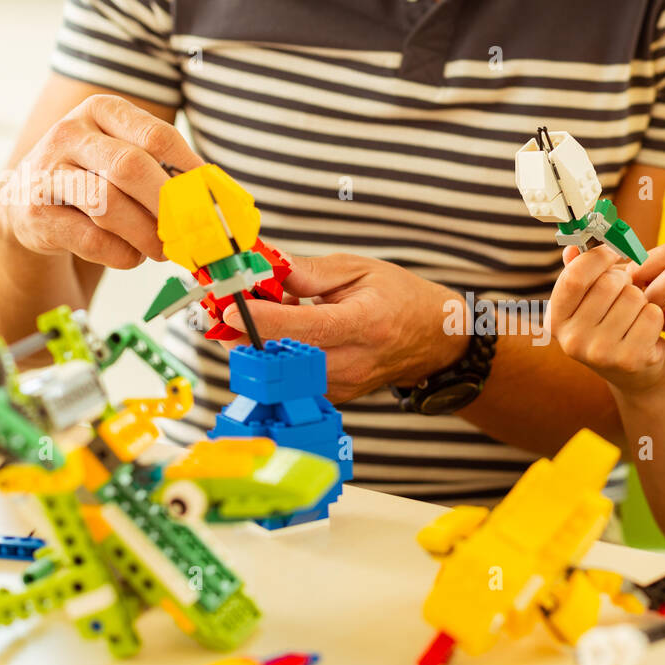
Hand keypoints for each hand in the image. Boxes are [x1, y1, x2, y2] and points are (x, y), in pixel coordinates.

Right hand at [0, 94, 201, 267]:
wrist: (28, 203)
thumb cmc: (94, 178)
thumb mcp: (126, 156)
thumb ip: (166, 169)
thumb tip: (219, 199)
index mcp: (102, 111)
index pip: (157, 136)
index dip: (191, 172)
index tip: (213, 200)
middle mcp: (70, 133)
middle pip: (132, 167)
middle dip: (167, 205)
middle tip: (188, 230)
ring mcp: (47, 172)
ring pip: (109, 205)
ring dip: (146, 235)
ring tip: (160, 248)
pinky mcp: (35, 213)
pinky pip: (92, 239)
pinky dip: (121, 254)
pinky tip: (129, 253)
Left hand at [220, 253, 468, 402]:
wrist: (435, 338)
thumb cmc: (399, 297)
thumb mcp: (359, 270)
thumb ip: (309, 272)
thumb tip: (266, 269)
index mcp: (365, 323)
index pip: (306, 328)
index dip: (263, 320)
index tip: (229, 307)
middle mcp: (354, 361)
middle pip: (285, 357)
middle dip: (246, 333)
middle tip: (229, 304)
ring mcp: (343, 385)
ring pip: (282, 371)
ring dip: (260, 344)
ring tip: (267, 310)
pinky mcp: (334, 395)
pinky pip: (291, 379)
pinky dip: (276, 356)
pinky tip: (284, 331)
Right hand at [546, 245, 664, 394]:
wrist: (633, 374)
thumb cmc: (608, 326)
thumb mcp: (586, 302)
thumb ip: (577, 272)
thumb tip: (573, 247)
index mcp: (556, 320)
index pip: (574, 277)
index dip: (597, 257)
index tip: (612, 252)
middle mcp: (572, 340)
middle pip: (607, 284)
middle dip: (624, 279)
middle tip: (626, 289)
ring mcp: (600, 352)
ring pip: (632, 297)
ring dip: (641, 297)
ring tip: (635, 311)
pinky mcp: (629, 359)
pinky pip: (651, 315)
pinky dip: (655, 314)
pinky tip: (647, 326)